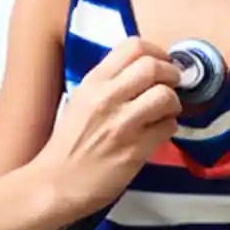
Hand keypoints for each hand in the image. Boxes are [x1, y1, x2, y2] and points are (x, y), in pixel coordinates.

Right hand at [32, 37, 181, 214]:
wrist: (56, 183)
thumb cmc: (68, 143)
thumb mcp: (80, 101)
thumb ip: (108, 84)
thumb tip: (143, 73)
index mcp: (93, 83)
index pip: (132, 46)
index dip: (156, 52)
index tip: (161, 62)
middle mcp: (107, 98)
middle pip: (153, 67)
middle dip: (171, 74)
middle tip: (172, 85)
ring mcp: (122, 124)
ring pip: (166, 96)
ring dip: (173, 103)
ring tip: (165, 111)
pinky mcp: (135, 150)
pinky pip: (168, 127)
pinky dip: (168, 127)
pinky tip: (158, 132)